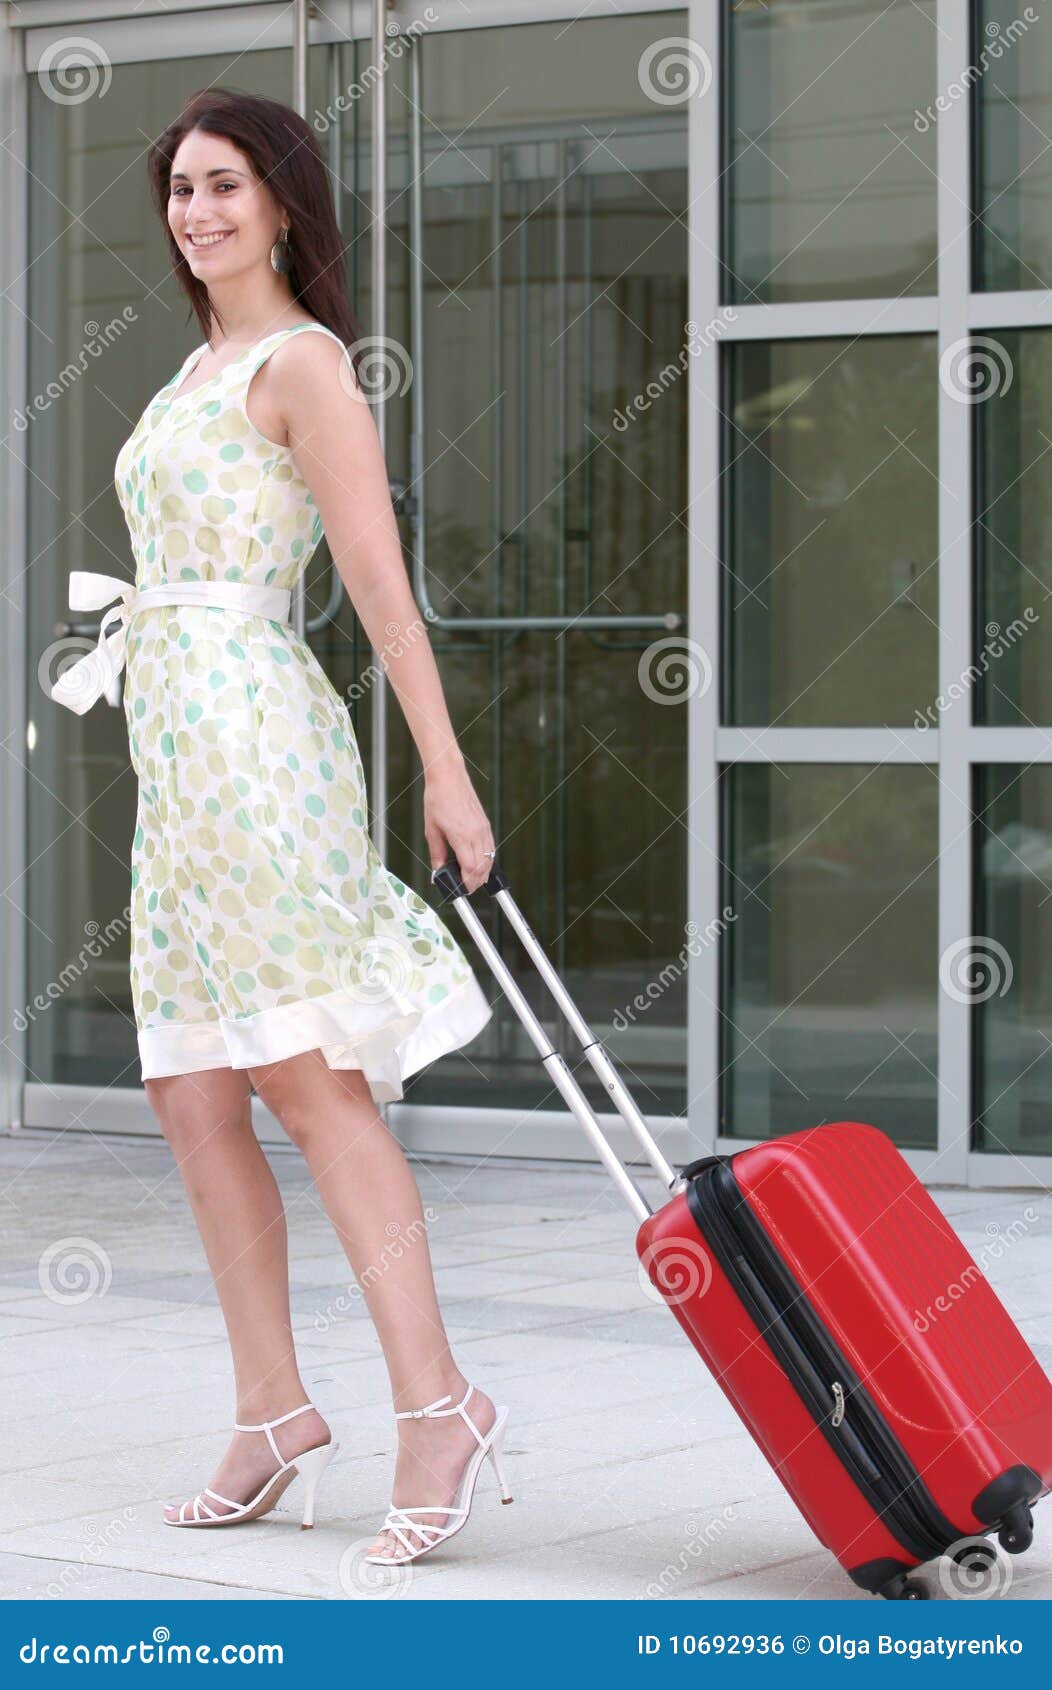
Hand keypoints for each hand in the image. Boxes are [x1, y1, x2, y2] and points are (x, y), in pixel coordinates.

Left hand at [423, 757, 495, 894]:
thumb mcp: (431, 830)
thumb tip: (438, 871)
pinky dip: (487, 859)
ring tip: (473, 879)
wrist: (449, 777)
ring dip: (484, 872)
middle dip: (476, 881)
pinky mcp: (485, 824)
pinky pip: (491, 847)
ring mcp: (483, 828)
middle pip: (483, 867)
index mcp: (461, 836)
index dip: (468, 883)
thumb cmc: (437, 799)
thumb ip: (437, 854)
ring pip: (490, 858)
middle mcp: (476, 833)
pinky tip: (479, 863)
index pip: (471, 868)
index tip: (461, 889)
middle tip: (466, 888)